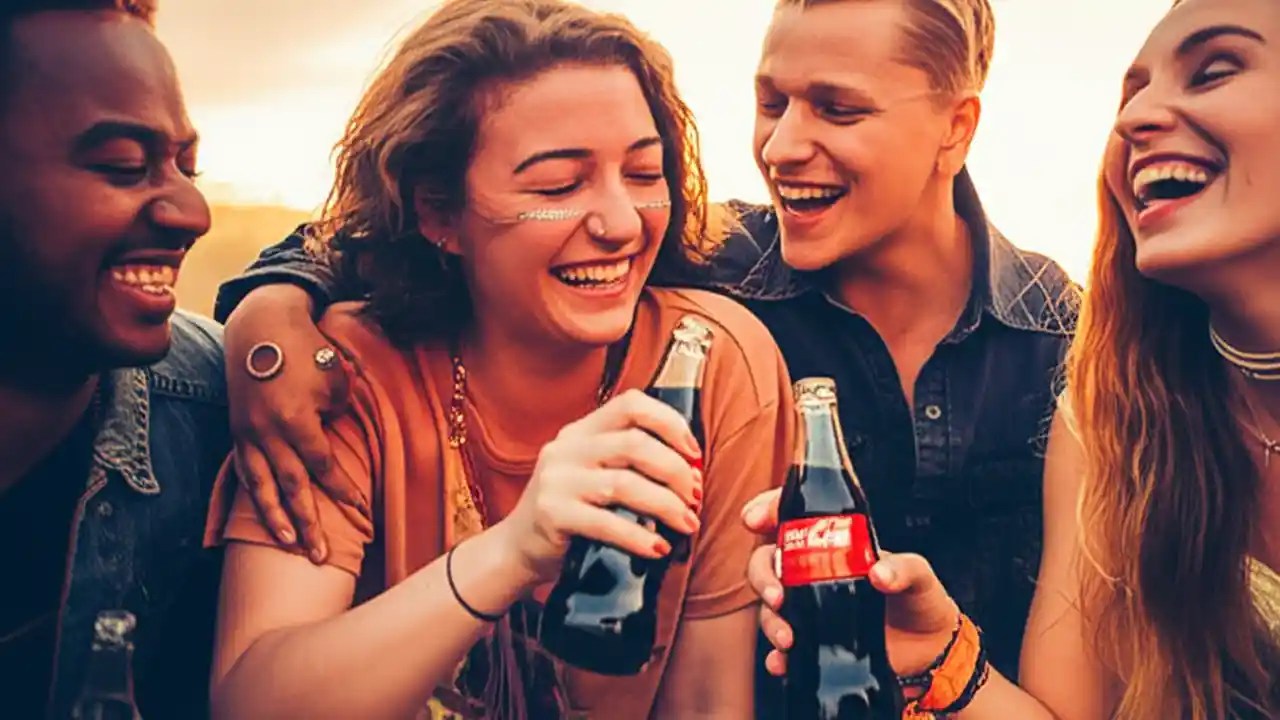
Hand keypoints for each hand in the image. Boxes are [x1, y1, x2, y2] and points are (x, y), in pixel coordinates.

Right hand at [223, 285, 369, 562]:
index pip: (321, 465)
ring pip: (261, 486)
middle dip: (307, 523)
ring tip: (288, 546)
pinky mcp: (237, 430)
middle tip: (321, 555)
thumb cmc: (307, 350)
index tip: (360, 510)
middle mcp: (266, 432)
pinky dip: (255, 495)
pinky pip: (245, 471)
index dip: (341, 489)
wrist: (261, 325)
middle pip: (290, 487)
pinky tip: (265, 515)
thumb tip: (330, 445)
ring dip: (275, 519)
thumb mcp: (333, 380)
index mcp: (294, 420)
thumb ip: (334, 418)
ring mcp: (247, 433)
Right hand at [494, 389, 704, 584]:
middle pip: (635, 444)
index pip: (631, 404)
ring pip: (625, 483)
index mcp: (581, 431)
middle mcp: (567, 448)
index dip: (670, 423)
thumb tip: (692, 470)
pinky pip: (606, 523)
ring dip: (666, 505)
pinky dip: (639, 537)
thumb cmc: (572, 511)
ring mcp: (556, 479)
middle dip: (676, 471)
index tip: (694, 453)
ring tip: (687, 523)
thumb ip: (629, 462)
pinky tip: (658, 549)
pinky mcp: (552, 514)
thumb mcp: (592, 473)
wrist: (518, 549)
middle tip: (695, 497)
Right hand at [741, 489, 958, 678]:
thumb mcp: (919, 576)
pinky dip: (776, 657)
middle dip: (762, 576)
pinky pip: (781, 649)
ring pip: (769, 606)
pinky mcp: (814, 643)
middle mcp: (812, 573)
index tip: (754, 520)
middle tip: (777, 596)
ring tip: (788, 639)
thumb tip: (879, 575)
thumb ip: (904, 569)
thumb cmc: (920, 600)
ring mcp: (810, 609)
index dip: (766, 511)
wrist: (930, 650)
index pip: (790, 518)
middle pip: (767, 562)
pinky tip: (781, 662)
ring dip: (770, 621)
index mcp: (833, 545)